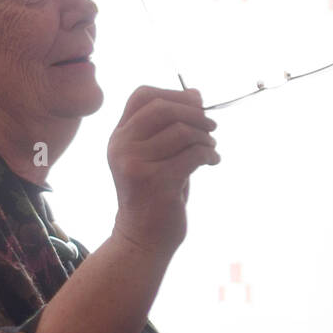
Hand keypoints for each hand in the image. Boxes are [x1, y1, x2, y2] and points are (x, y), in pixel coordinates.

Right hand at [108, 86, 217, 256]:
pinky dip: (209, 155)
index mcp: (119, 137)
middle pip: (163, 109)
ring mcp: (136, 165)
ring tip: (211, 149)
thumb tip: (196, 93)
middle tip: (212, 127)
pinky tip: (213, 162)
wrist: (143, 239)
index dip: (174, 94)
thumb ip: (170, 126)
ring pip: (182, 132)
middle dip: (195, 114)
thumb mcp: (158, 155)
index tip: (197, 105)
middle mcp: (121, 147)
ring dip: (206, 137)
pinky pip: (193, 154)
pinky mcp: (156, 183)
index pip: (142, 95)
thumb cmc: (155, 194)